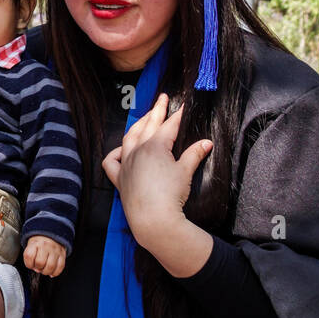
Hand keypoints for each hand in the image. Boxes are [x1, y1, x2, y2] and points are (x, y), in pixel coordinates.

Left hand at [23, 235, 65, 276]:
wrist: (51, 235)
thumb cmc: (39, 244)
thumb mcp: (30, 247)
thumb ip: (30, 258)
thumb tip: (36, 269)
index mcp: (35, 243)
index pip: (29, 256)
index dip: (29, 264)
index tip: (30, 264)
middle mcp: (46, 246)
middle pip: (40, 262)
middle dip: (38, 268)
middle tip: (38, 267)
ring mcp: (55, 250)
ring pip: (50, 266)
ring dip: (46, 272)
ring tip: (45, 270)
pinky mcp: (62, 254)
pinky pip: (60, 267)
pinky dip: (55, 272)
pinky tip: (52, 271)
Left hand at [101, 93, 210, 247]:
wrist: (153, 219)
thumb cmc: (171, 195)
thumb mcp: (185, 172)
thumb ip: (194, 154)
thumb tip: (206, 143)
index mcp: (155, 146)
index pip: (169, 126)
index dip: (178, 115)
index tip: (185, 107)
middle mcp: (137, 151)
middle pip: (148, 125)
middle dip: (156, 110)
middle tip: (162, 98)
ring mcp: (126, 164)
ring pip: (129, 138)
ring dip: (137, 125)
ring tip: (145, 118)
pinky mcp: (119, 179)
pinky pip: (112, 161)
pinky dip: (115, 153)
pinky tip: (122, 150)